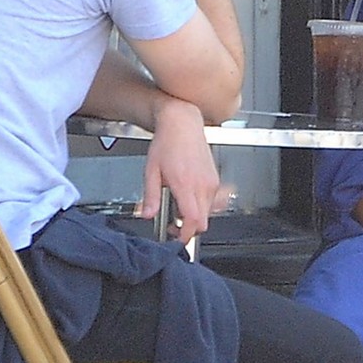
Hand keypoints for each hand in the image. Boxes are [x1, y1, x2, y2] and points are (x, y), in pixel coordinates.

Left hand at [136, 96, 221, 244]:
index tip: (177, 239)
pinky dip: (202, 206)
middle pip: (203, 222)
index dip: (186, 235)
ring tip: (179, 209)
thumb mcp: (151, 171)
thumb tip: (147, 214)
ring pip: (208, 213)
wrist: (183, 123)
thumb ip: (150, 196)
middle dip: (189, 229)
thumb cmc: (167, 142)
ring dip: (195, 217)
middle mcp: (202, 185)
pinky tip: (188, 198)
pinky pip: (212, 201)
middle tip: (173, 226)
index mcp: (185, 185)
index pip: (193, 220)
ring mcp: (211, 183)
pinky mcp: (215, 179)